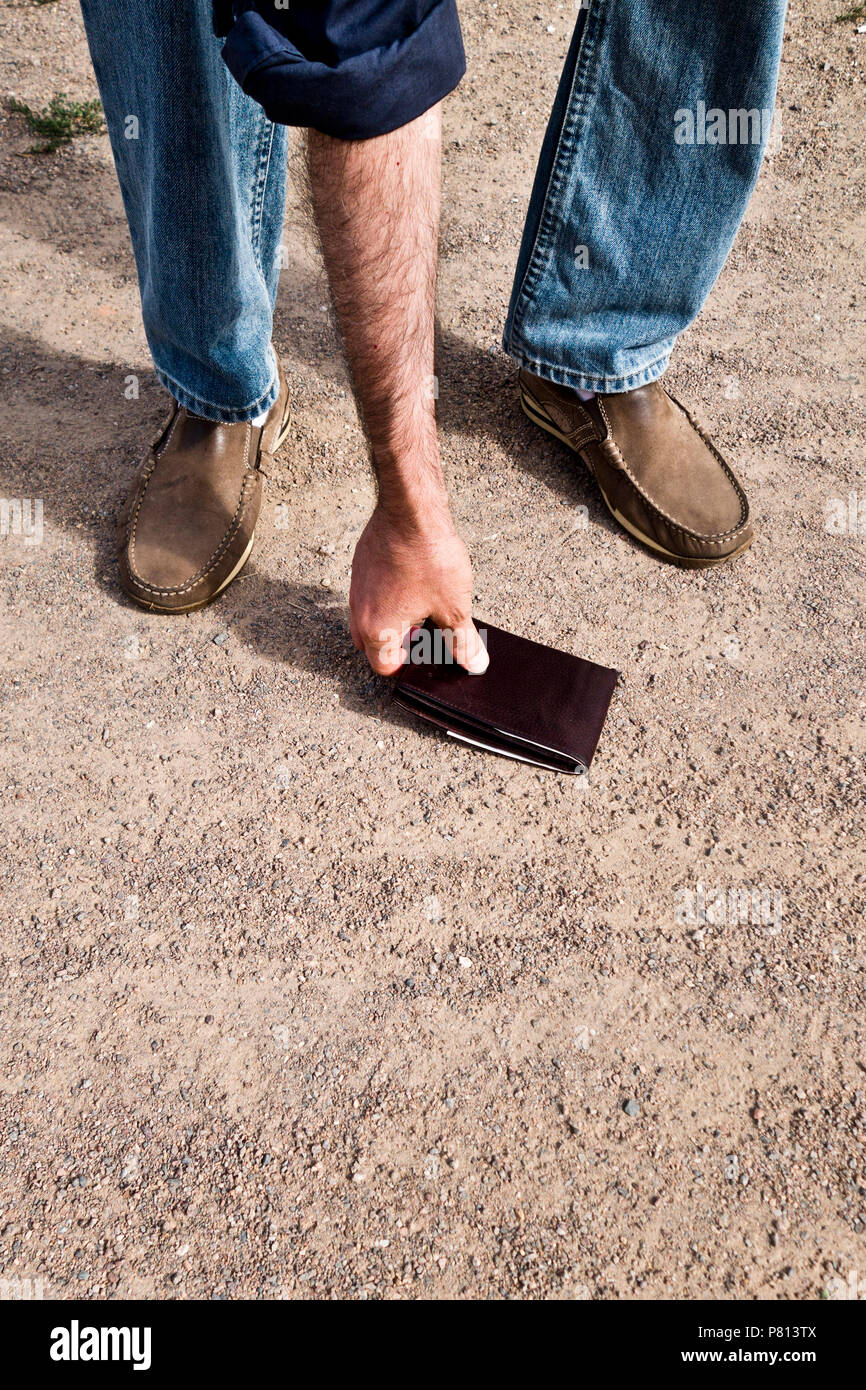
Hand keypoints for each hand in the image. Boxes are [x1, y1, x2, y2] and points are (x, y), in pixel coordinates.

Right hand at [349, 503, 488, 676]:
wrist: (410, 509)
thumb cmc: (428, 558)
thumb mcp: (453, 607)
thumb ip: (461, 642)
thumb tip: (473, 664)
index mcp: (377, 629)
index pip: (384, 665)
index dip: (408, 666)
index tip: (427, 655)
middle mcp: (360, 611)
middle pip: (373, 644)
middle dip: (398, 644)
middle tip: (426, 633)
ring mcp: (357, 586)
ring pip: (371, 617)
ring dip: (393, 619)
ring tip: (423, 606)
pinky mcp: (362, 564)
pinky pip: (371, 592)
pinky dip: (388, 596)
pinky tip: (414, 581)